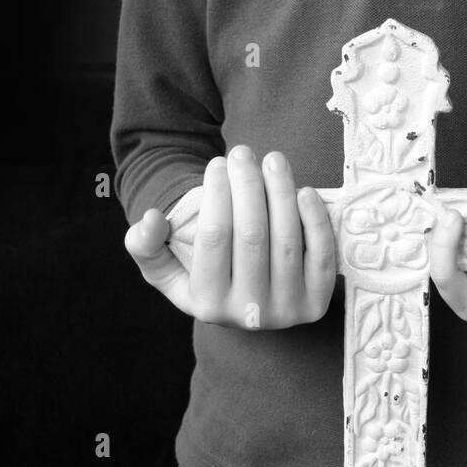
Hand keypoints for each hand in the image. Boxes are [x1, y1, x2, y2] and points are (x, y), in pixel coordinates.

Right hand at [123, 146, 336, 327]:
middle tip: (243, 152)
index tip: (217, 163)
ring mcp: (287, 311)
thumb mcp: (163, 266)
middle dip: (248, 184)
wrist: (246, 303)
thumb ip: (145, 244)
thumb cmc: (202, 273)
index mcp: (207, 303)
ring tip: (273, 160)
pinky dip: (315, 220)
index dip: (217, 193)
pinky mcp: (316, 303)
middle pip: (252, 234)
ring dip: (281, 191)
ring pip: (286, 240)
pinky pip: (321, 256)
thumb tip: (152, 218)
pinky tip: (303, 190)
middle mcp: (248, 313)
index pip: (214, 237)